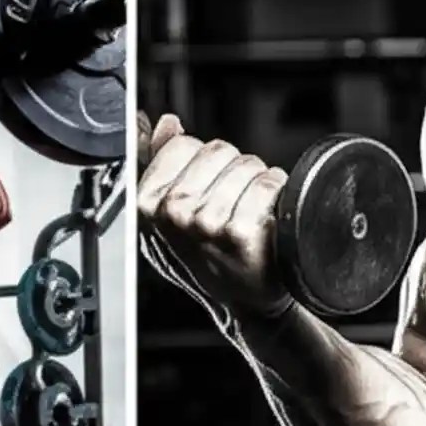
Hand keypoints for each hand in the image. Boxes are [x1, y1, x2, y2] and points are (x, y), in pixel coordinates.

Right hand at [138, 113, 291, 317]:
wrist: (246, 301)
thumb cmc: (208, 258)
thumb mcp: (170, 216)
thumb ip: (160, 164)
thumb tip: (163, 123)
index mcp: (149, 204)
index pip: (183, 144)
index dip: (203, 163)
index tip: (205, 190)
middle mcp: (175, 214)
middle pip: (218, 149)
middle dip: (231, 170)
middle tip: (230, 207)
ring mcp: (208, 223)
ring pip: (247, 165)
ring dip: (256, 184)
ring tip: (248, 215)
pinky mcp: (243, 231)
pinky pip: (269, 182)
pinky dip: (277, 195)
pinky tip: (267, 221)